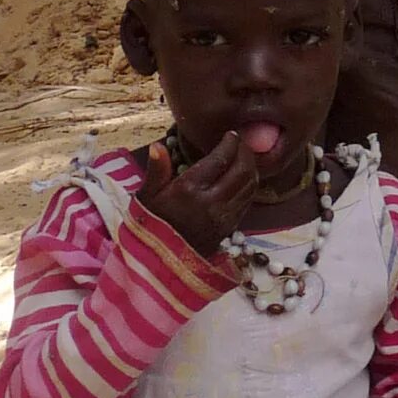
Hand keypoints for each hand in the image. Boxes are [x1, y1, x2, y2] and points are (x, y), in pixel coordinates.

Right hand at [146, 132, 263, 258]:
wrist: (159, 263)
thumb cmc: (150, 225)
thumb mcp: (146, 197)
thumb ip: (157, 170)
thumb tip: (160, 146)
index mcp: (189, 189)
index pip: (220, 159)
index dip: (230, 143)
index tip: (230, 135)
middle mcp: (211, 202)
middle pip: (242, 169)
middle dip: (245, 152)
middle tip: (240, 142)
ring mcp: (224, 216)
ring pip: (250, 184)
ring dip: (251, 167)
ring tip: (243, 157)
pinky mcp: (230, 227)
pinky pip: (248, 200)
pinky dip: (249, 184)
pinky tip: (242, 178)